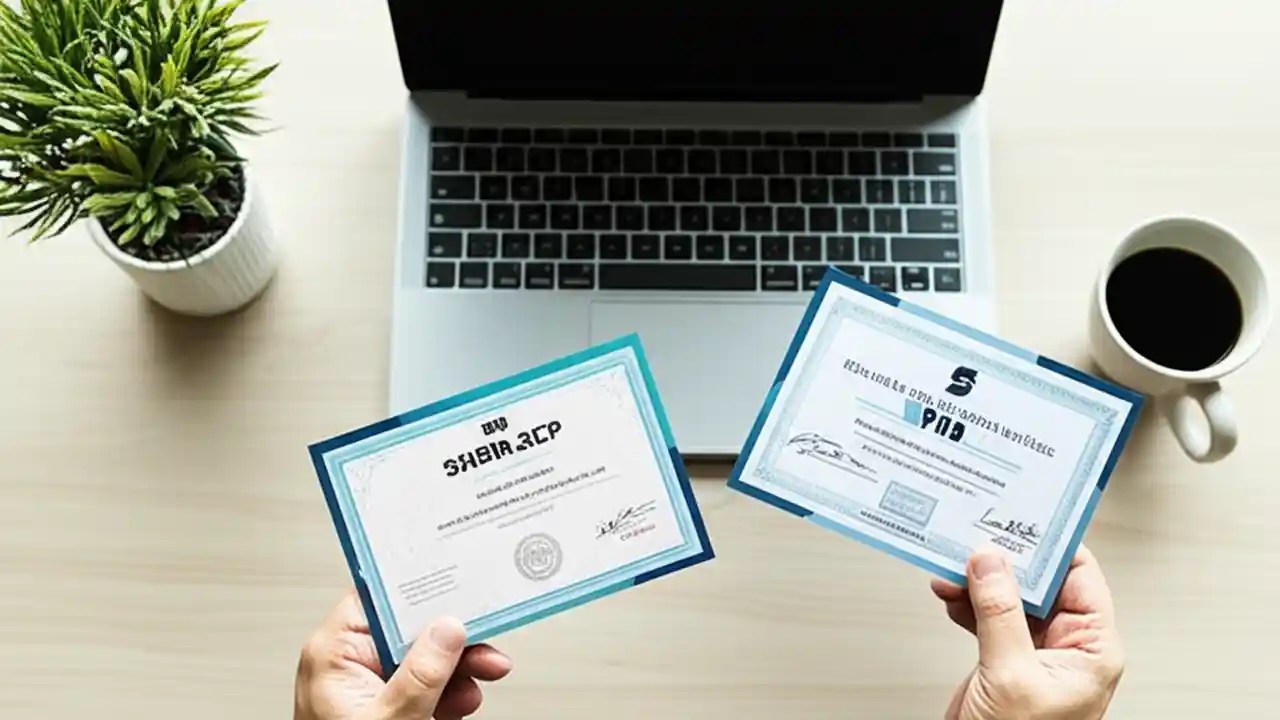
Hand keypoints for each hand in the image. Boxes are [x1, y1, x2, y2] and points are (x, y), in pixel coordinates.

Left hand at [294, 590, 511, 719]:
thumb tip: (448, 628)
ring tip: (479, 680)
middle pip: (409, 628)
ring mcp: (365, 686)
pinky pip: (421, 685)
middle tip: (487, 647)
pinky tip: (461, 701)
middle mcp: (347, 663)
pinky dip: (447, 693)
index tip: (459, 591)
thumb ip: (421, 674)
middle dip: (452, 640)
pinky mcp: (382, 706)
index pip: (379, 598)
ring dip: (457, 669)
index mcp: (334, 653)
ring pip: (422, 658)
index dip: (421, 591)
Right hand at [931, 544, 1123, 719]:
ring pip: (1009, 595)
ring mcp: (1034, 652)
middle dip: (1004, 560)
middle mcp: (1068, 647)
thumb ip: (1000, 613)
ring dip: (978, 579)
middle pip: (1040, 581)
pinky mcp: (1004, 659)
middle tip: (975, 538)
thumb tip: (991, 562)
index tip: (1020, 520)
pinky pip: (988, 615)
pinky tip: (949, 592)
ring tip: (953, 567)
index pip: (1079, 576)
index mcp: (1092, 649)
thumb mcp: (1012, 675)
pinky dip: (966, 601)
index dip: (1051, 546)